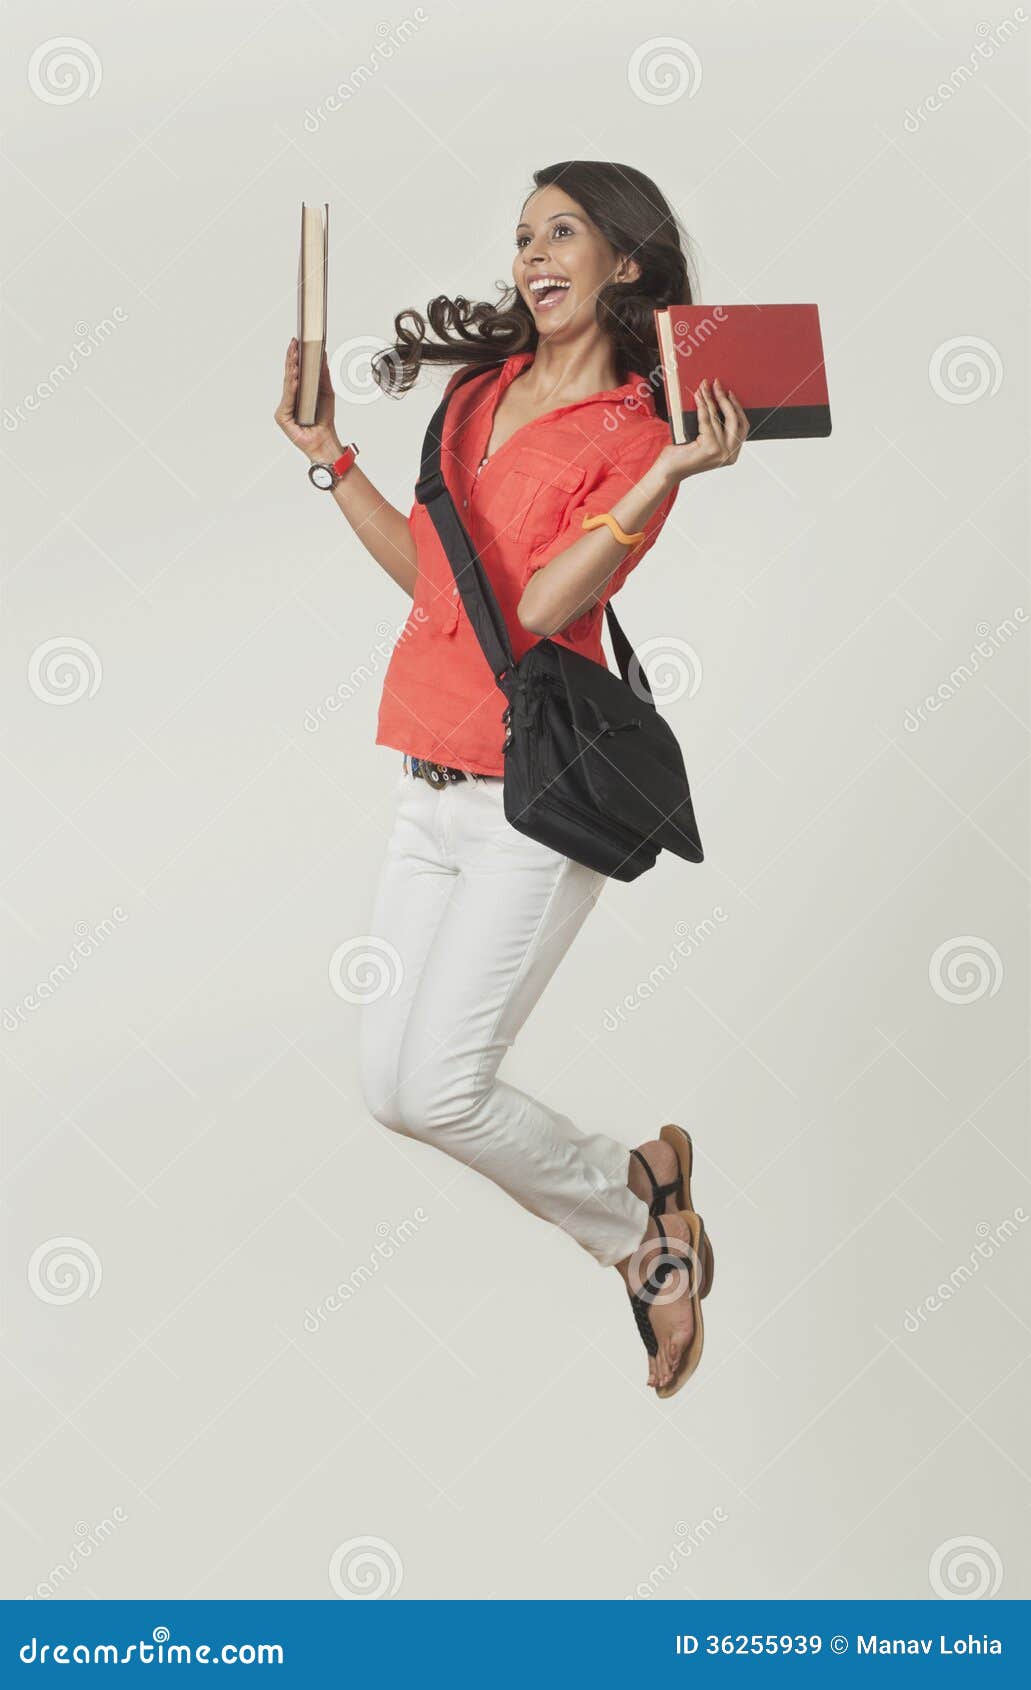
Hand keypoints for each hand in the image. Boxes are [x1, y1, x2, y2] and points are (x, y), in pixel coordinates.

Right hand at [275, 338, 342, 461]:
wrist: (325, 441)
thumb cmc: (324, 419)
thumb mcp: (327, 392)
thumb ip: (324, 375)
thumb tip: (322, 355)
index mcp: (298, 393)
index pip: (295, 372)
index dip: (295, 356)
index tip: (297, 341)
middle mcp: (289, 400)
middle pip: (289, 376)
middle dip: (291, 359)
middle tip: (294, 344)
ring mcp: (284, 409)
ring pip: (287, 386)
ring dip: (291, 370)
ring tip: (294, 358)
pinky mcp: (282, 417)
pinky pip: (288, 400)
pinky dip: (292, 389)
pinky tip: (295, 379)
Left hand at [654, 377, 749, 488]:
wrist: (669, 471)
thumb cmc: (684, 457)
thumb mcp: (705, 443)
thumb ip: (716, 431)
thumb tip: (719, 403)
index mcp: (732, 454)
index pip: (742, 427)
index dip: (737, 408)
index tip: (730, 393)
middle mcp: (729, 454)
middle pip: (734, 419)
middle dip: (725, 398)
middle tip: (717, 384)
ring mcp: (721, 452)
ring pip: (718, 417)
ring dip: (711, 398)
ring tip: (704, 386)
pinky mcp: (710, 447)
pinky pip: (706, 420)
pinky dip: (702, 405)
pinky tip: (698, 396)